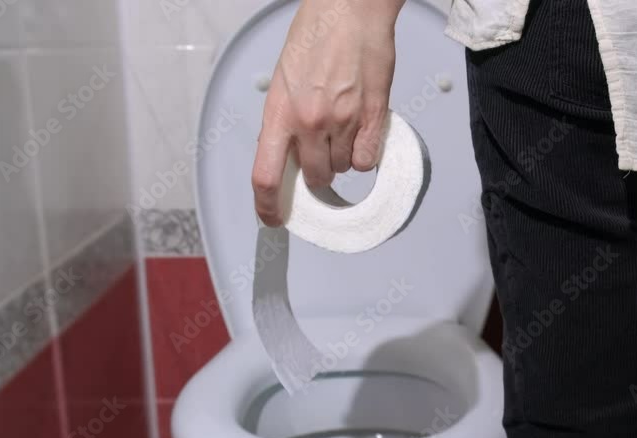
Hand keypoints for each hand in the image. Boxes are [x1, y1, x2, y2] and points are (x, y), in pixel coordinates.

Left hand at [252, 0, 404, 226]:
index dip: (267, 206)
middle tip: (323, 155)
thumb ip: (286, 119)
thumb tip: (289, 152)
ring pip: (343, 168)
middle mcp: (309, 122)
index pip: (265, 175)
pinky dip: (367, 154)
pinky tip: (364, 131)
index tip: (273, 218)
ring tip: (345, 127)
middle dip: (318, 175)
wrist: (351, 10)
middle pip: (315, 178)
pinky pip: (368, 159)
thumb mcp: (285, 79)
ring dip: (343, 159)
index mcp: (279, 113)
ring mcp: (342, 121)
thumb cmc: (317, 35)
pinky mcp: (371, 117)